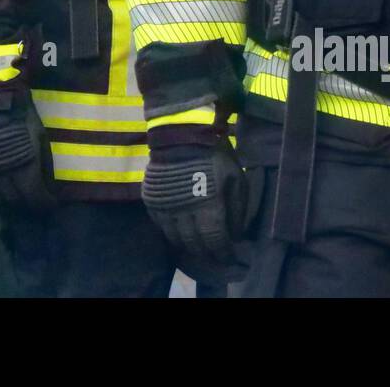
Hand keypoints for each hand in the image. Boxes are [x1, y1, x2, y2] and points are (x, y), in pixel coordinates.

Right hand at [142, 125, 251, 282]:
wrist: (181, 133)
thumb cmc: (214, 155)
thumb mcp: (235, 178)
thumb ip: (237, 209)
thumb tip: (236, 235)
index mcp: (208, 207)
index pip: (215, 242)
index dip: (222, 254)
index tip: (228, 257)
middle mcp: (184, 213)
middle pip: (194, 244)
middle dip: (206, 253)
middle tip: (214, 256)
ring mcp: (165, 207)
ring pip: (175, 239)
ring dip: (187, 246)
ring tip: (197, 247)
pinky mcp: (152, 200)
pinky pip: (160, 225)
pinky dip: (171, 233)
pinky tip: (179, 232)